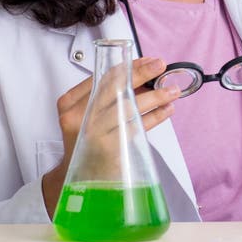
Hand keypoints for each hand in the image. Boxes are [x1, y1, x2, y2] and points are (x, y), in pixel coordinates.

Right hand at [42, 56, 178, 216]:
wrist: (76, 181)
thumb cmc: (85, 142)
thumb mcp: (84, 115)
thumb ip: (105, 95)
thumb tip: (142, 74)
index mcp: (69, 102)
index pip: (103, 76)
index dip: (129, 66)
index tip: (148, 60)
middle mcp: (79, 117)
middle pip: (115, 87)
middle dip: (141, 74)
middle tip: (161, 66)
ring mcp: (94, 133)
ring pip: (129, 107)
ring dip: (154, 96)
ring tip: (172, 90)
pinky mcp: (109, 149)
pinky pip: (137, 127)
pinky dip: (155, 117)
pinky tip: (167, 110)